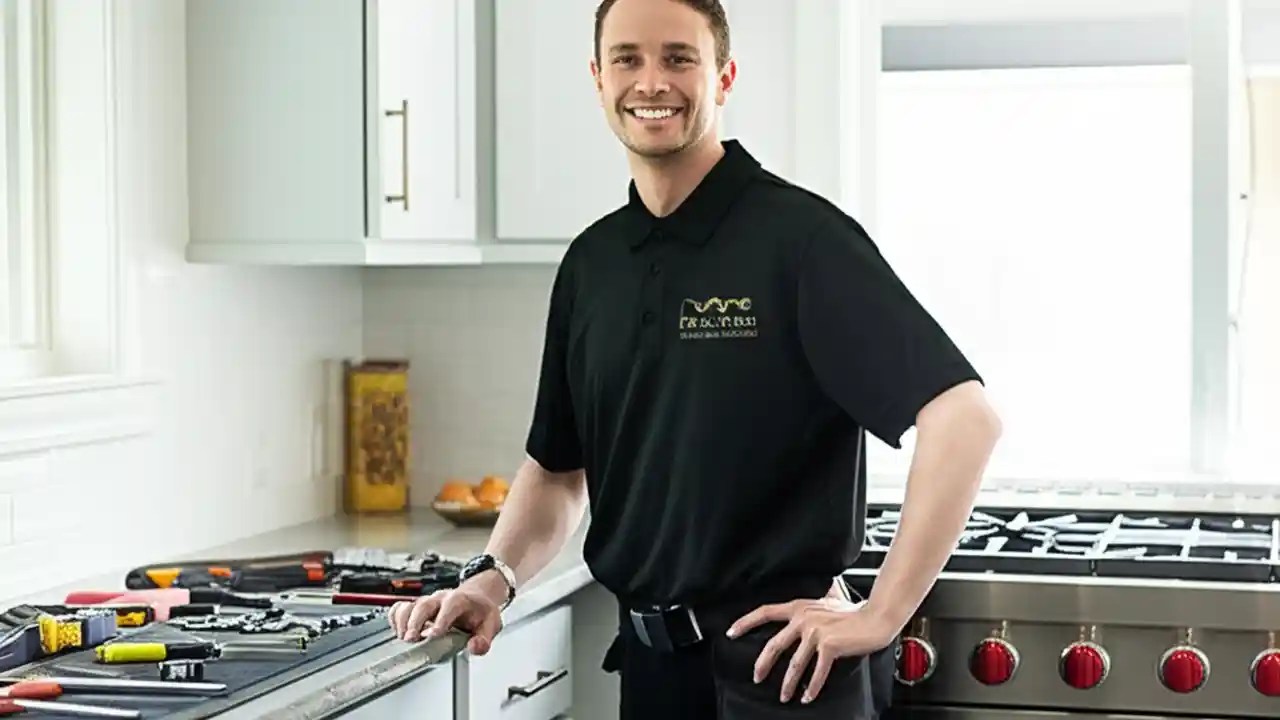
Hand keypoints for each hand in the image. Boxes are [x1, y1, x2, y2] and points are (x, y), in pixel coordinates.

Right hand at [388, 585, 503, 654]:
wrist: (475, 599)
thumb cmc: (480, 613)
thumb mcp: (491, 625)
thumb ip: (484, 639)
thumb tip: (474, 647)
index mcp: (460, 600)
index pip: (450, 606)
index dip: (441, 619)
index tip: (433, 634)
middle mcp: (441, 599)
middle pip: (424, 604)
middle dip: (415, 621)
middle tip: (411, 638)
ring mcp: (427, 602)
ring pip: (410, 605)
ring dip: (403, 621)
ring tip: (403, 637)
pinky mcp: (416, 607)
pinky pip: (400, 607)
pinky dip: (395, 617)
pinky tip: (397, 629)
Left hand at [726, 597, 899, 703]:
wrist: (875, 618)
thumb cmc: (854, 612)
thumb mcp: (828, 600)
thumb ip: (814, 601)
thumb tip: (808, 598)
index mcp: (799, 606)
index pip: (766, 612)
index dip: (746, 622)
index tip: (732, 632)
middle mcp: (804, 618)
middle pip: (774, 644)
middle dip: (763, 664)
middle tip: (756, 677)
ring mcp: (815, 632)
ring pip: (794, 663)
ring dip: (788, 683)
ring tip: (784, 696)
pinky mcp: (829, 646)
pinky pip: (816, 672)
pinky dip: (811, 687)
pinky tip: (807, 696)